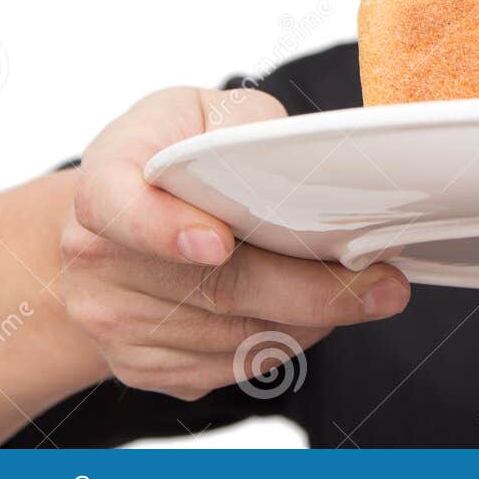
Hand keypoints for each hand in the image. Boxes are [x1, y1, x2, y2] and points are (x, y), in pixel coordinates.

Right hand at [60, 86, 410, 400]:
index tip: (217, 243)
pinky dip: (285, 341)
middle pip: (212, 287)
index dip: (164, 228)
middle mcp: (97, 258)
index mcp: (105, 180)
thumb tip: (301, 159)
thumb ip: (245, 126)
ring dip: (312, 319)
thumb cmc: (169, 153)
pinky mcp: (138, 367)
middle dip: (311, 289)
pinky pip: (228, 367)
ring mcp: (113, 320)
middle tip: (382, 284)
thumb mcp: (202, 112)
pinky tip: (308, 311)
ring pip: (233, 337)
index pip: (118, 207)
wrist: (114, 218)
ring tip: (359, 289)